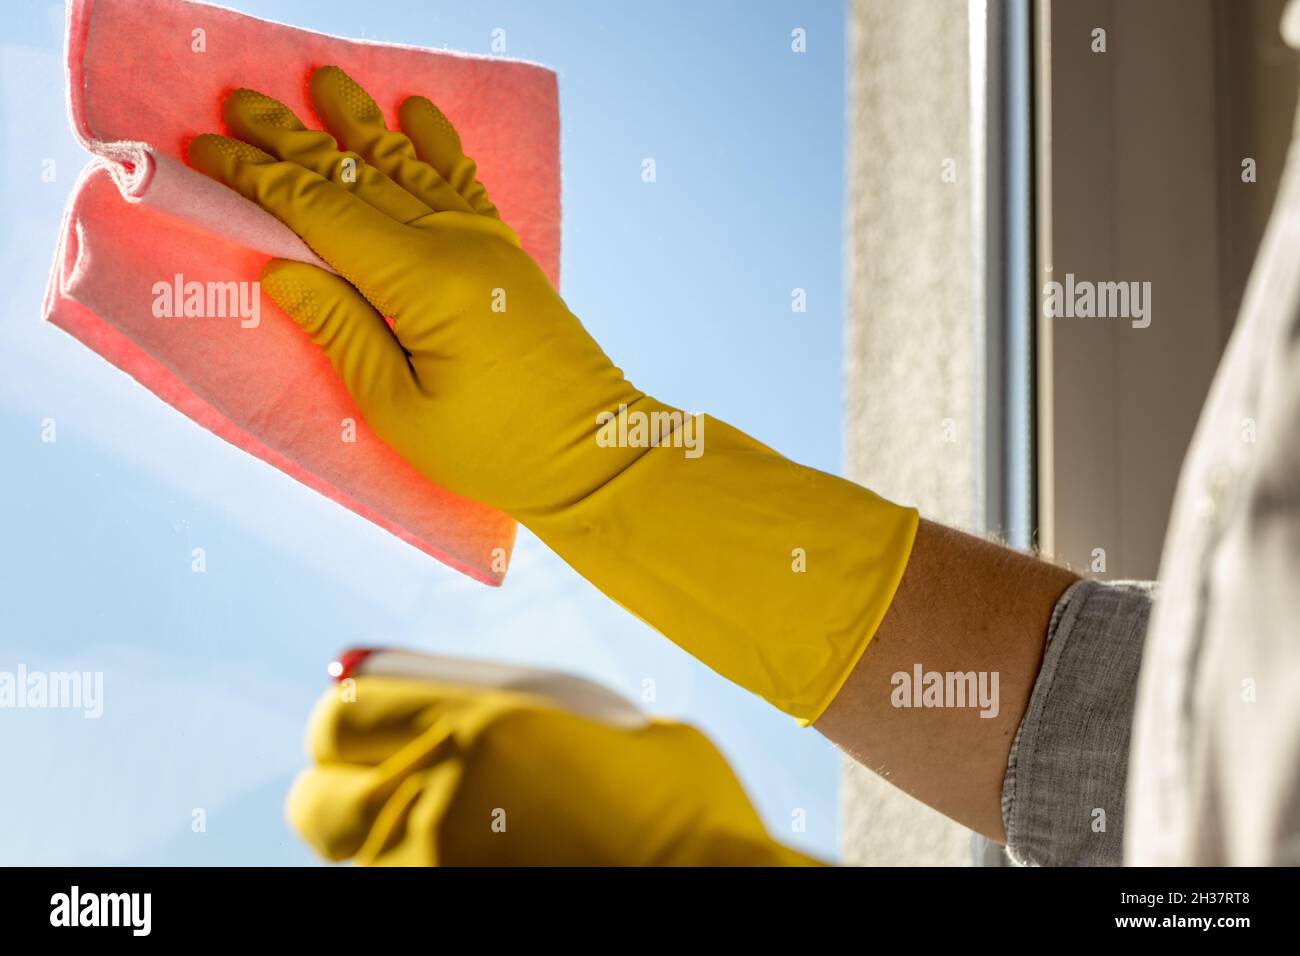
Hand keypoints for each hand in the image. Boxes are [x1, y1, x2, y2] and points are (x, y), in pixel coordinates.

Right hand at [188, 66, 656, 519]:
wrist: (592, 453)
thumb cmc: (494, 448)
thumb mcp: (397, 407)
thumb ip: (340, 328)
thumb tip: (282, 267)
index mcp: (422, 281)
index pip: (321, 213)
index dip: (259, 180)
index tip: (208, 151)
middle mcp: (456, 243)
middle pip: (358, 177)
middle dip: (292, 141)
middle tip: (238, 103)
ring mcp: (487, 241)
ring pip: (409, 166)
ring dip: (358, 124)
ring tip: (321, 82)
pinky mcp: (507, 252)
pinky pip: (464, 181)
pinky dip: (436, 142)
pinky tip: (417, 110)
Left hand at [286, 674, 820, 865]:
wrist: (706, 880)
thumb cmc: (679, 797)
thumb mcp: (600, 715)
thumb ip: (520, 702)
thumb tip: (466, 699)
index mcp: (477, 722)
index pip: (339, 716)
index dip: (348, 722)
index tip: (365, 725)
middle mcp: (438, 797)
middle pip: (314, 801)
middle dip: (340, 790)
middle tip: (381, 784)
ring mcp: (438, 867)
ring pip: (354, 859)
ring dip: (384, 836)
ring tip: (442, 827)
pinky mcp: (450, 908)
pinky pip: (400, 884)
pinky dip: (417, 867)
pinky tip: (469, 860)